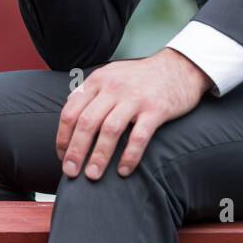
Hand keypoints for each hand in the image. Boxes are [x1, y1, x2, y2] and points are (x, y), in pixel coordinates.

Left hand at [56, 48, 213, 180]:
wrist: (180, 67)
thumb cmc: (142, 76)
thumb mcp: (112, 74)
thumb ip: (92, 90)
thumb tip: (69, 109)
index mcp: (98, 80)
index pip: (71, 111)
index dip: (63, 136)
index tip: (62, 156)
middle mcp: (114, 88)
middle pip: (87, 122)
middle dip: (76, 150)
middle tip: (71, 172)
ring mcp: (135, 98)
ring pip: (110, 130)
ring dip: (99, 156)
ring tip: (93, 175)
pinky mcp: (156, 109)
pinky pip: (139, 136)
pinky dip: (129, 156)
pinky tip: (124, 170)